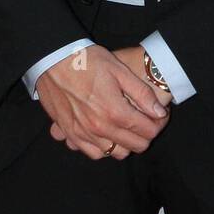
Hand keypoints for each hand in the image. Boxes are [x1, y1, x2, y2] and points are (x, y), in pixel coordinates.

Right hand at [38, 44, 168, 160]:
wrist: (53, 60)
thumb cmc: (88, 61)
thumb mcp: (120, 70)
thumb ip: (142, 94)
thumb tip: (159, 113)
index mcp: (115, 111)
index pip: (148, 132)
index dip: (159, 125)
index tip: (159, 115)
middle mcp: (99, 128)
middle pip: (135, 146)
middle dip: (146, 134)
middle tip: (145, 120)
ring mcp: (83, 134)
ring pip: (116, 153)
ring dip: (126, 143)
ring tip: (127, 126)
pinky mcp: (70, 134)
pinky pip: (94, 153)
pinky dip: (105, 147)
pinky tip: (108, 133)